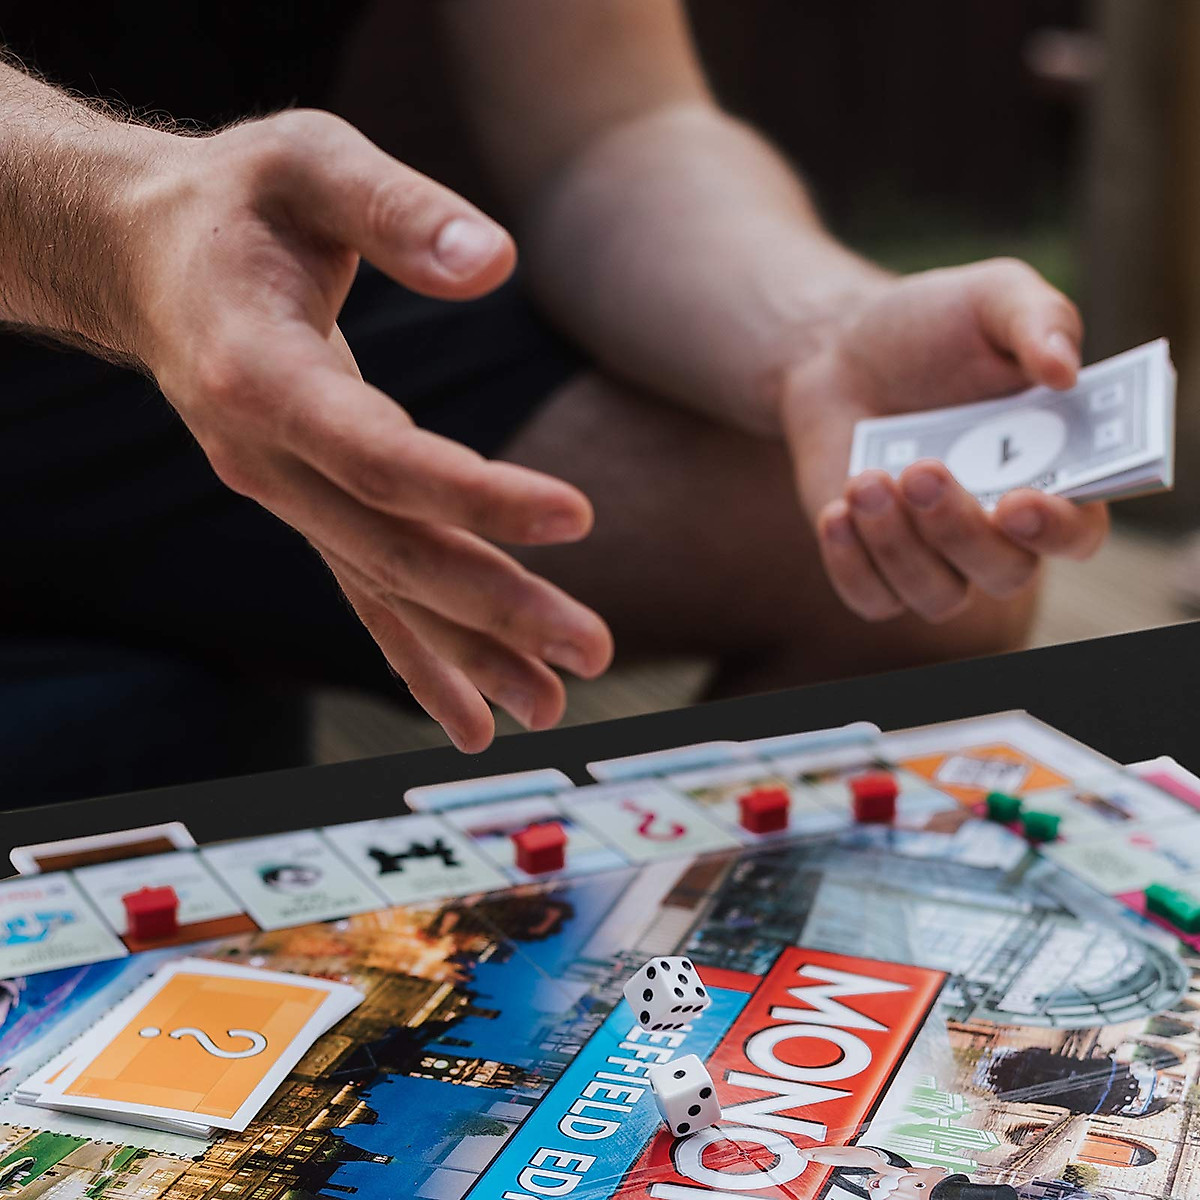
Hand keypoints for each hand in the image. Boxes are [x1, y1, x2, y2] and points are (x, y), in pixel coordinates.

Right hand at [122, 109, 612, 750]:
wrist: (146, 258)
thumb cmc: (239, 200)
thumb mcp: (308, 161)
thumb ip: (395, 208)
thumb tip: (493, 263)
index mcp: (261, 373)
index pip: (381, 455)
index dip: (474, 493)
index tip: (576, 518)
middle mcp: (265, 458)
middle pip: (391, 548)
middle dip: (494, 606)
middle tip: (592, 651)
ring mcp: (283, 496)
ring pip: (382, 590)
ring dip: (468, 654)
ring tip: (550, 708)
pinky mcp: (306, 508)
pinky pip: (365, 593)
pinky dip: (421, 656)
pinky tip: (472, 715)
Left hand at [781, 259, 1108, 622]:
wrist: (837, 351)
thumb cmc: (929, 327)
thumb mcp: (991, 297)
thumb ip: (1040, 320)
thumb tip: (1065, 370)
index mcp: (1051, 474)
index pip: (1078, 532)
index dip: (1056, 530)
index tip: (1017, 503)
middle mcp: (999, 530)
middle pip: (1004, 573)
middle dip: (958, 528)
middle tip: (919, 469)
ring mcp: (935, 555)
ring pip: (937, 596)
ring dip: (898, 546)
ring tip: (865, 479)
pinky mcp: (874, 565)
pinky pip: (873, 600)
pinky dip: (852, 565)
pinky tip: (835, 512)